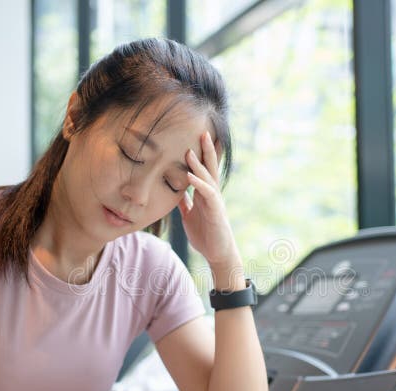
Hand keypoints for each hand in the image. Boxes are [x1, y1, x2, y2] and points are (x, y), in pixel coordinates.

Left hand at [178, 131, 239, 266]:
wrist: (217, 253)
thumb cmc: (205, 235)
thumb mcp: (190, 216)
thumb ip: (185, 203)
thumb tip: (178, 193)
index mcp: (206, 194)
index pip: (205, 170)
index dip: (202, 154)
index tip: (197, 137)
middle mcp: (212, 194)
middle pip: (211, 168)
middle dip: (207, 150)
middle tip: (203, 132)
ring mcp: (215, 202)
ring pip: (208, 178)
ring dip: (199, 164)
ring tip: (190, 150)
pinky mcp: (215, 211)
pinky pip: (207, 194)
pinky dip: (198, 184)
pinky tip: (189, 176)